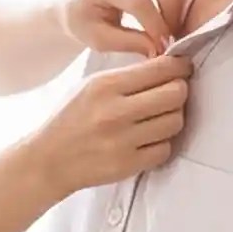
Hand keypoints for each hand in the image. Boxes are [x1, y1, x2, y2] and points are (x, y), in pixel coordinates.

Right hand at [22, 55, 191, 198]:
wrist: (50, 159)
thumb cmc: (71, 118)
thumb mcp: (90, 86)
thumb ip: (127, 77)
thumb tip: (168, 66)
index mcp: (105, 85)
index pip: (160, 69)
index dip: (180, 66)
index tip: (183, 68)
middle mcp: (115, 112)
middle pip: (175, 94)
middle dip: (180, 90)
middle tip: (173, 92)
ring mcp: (123, 141)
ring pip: (175, 122)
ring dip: (173, 117)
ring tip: (159, 116)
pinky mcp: (129, 165)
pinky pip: (165, 149)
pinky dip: (162, 142)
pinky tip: (148, 138)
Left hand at [64, 0, 187, 56]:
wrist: (70, 1)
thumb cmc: (81, 22)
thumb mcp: (99, 40)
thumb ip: (131, 43)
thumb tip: (162, 49)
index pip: (140, 1)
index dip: (157, 26)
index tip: (163, 47)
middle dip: (174, 10)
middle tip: (171, 34)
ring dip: (178, 2)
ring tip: (169, 25)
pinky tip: (166, 14)